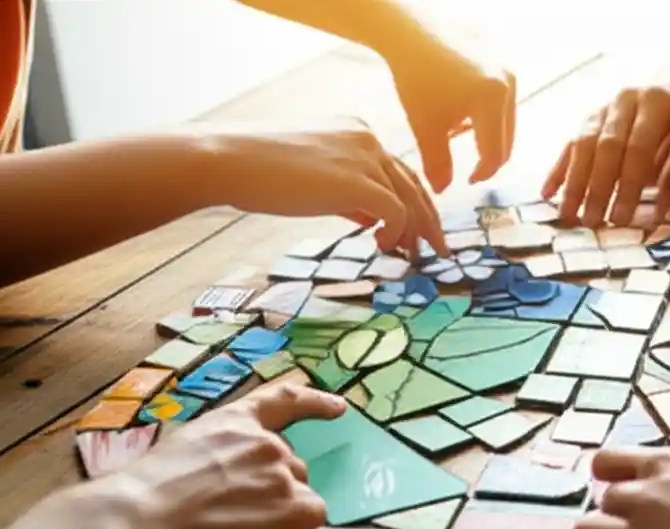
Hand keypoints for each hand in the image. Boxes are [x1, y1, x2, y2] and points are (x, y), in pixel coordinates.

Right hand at [96, 383, 345, 528]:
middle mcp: (267, 442)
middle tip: (236, 515)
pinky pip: (310, 520)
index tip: (339, 408)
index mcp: (235, 421)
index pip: (284, 401)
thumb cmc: (144, 495)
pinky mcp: (299, 507)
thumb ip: (219, 456)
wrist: (140, 523)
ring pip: (298, 495)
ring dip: (278, 512)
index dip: (314, 403)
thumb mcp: (185, 451)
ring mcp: (285, 473)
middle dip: (273, 488)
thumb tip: (230, 483)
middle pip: (290, 465)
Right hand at [205, 119, 444, 257]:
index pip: (399, 170)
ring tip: (414, 256)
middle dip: (429, 219)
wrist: (231, 160)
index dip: (414, 202)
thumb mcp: (313, 180)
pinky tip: (383, 248)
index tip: (419, 231)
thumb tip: (369, 218)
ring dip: (416, 232)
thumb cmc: (260, 171)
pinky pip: (396, 212)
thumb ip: (347, 194)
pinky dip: (397, 233)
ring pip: (410, 199)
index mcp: (357, 132)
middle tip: (438, 249)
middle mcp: (367, 139)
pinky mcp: (357, 180)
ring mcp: (364, 157)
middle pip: (413, 183)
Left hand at [390, 39, 515, 192]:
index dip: (482, 174)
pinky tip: (459, 118)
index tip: (466, 182)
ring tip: (454, 137)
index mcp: (492, 99)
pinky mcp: (503, 70)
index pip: (495, 153)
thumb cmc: (417, 78)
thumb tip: (443, 191)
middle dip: (487, 159)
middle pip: (506, 141)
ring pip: (505, 125)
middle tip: (468, 172)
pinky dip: (486, 121)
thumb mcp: (425, 127)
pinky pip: (502, 107)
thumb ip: (437, 163)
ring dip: (486, 140)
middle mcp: (507, 86)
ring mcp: (508, 76)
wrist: (411, 36)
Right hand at [542, 82, 669, 226]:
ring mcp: (609, 106)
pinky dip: (559, 171)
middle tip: (608, 221)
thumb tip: (660, 210)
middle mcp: (636, 97)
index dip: (656, 172)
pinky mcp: (590, 118)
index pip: (665, 133)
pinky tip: (548, 195)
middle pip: (617, 144)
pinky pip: (570, 145)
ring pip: (587, 145)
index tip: (657, 209)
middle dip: (611, 185)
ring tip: (573, 217)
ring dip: (579, 184)